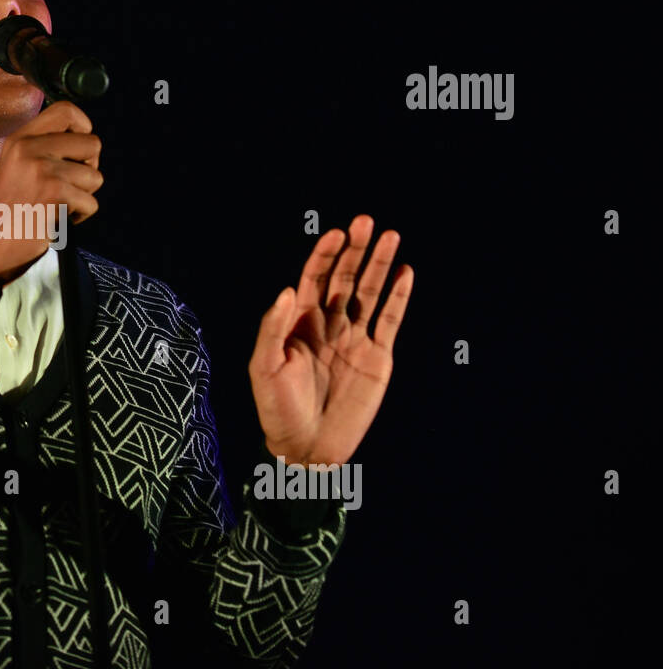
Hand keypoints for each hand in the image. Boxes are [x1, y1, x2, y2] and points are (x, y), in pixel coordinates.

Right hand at [0, 99, 102, 283]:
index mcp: (20, 138)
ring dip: (83, 196)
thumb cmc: (12, 209)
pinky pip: (91, 202)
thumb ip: (45, 147)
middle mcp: (29, 148)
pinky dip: (80, 216)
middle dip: (89, 168)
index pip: (66, 110)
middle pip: (92, 143)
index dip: (84, 126)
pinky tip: (58, 219)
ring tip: (58, 204)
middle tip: (69, 184)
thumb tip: (86, 138)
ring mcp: (42, 169)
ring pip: (95, 176)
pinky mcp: (55, 192)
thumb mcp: (18, 165)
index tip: (80, 148)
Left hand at [247, 215, 413, 466]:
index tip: (336, 234)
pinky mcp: (376, 358)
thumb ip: (274, 328)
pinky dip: (398, 298)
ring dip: (380, 265)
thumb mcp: (264, 367)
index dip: (325, 256)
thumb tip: (288, 290)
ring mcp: (354, 340)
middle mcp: (329, 326)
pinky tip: (405, 273)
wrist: (307, 447)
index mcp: (299, 324)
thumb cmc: (277, 408)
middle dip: (355, 251)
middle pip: (345, 279)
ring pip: (370, 294)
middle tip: (366, 222)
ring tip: (391, 236)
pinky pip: (389, 321)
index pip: (314, 279)